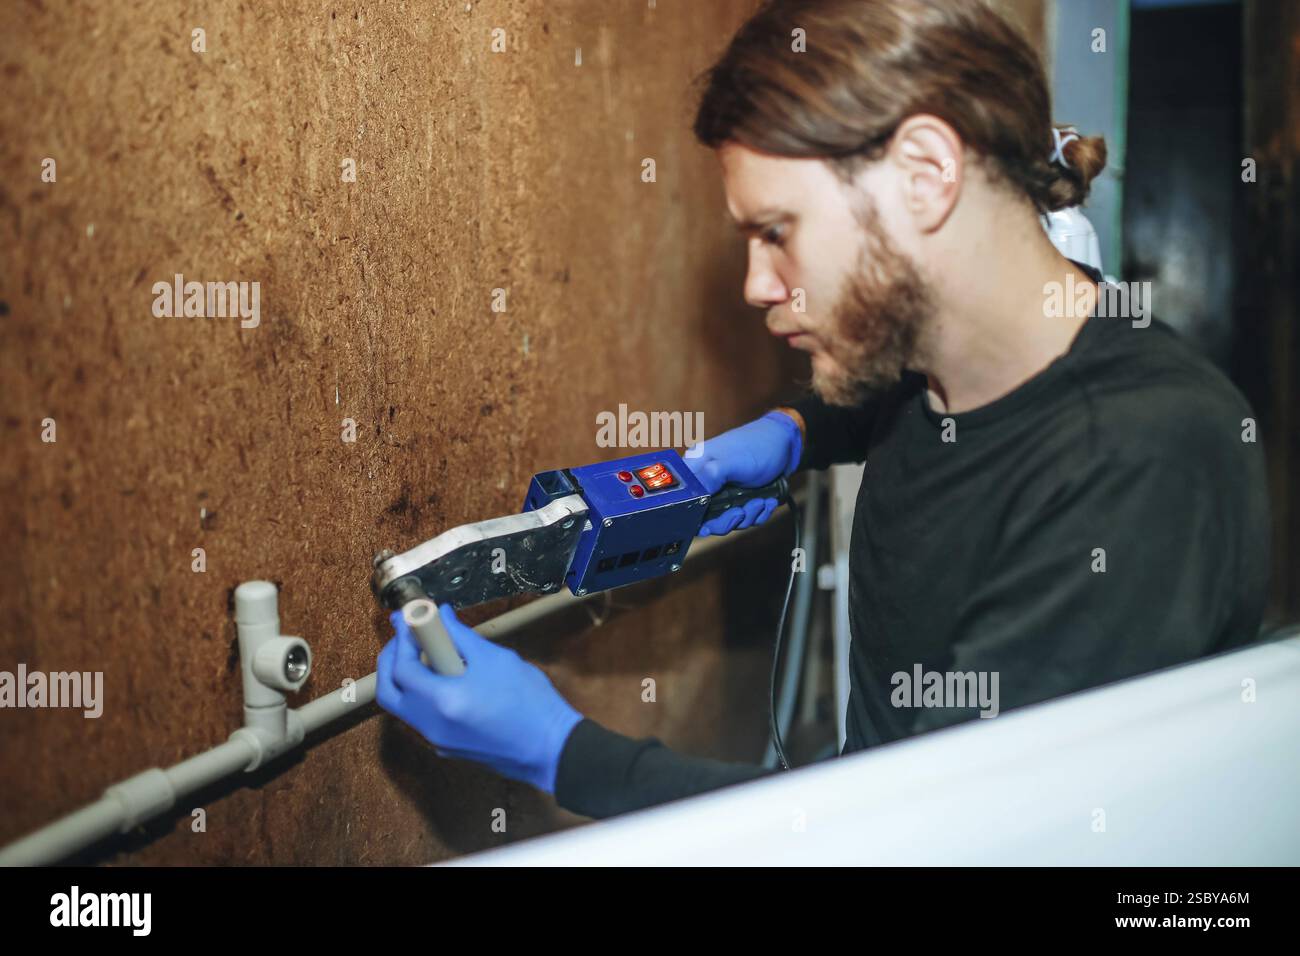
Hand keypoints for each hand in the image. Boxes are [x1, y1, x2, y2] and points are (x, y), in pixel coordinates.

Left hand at [376, 604, 583, 792]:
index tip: (408, 620)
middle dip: (391, 661)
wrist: (550, 748)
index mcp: (442, 702)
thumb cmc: (529, 704)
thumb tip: (441, 617)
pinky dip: (422, 695)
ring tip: (424, 654)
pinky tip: (443, 679)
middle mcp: (432, 726)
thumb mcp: (495, 659)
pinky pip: (422, 718)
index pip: (402, 669)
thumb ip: (461, 636)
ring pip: (404, 707)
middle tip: (404, 638)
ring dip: (405, 679)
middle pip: (389, 693)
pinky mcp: (448, 747)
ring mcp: (438, 741)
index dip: (402, 641)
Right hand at [684, 410, 800, 535]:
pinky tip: (767, 501)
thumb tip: (691, 496)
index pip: (683, 500)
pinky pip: (744, 516)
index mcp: (696, 469)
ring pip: (727, 519)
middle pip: (705, 516)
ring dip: (747, 515)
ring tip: (760, 501)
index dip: (694, 515)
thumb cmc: (758, 446)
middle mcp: (707, 481)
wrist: (786, 444)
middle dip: (728, 519)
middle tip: (742, 511)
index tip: (710, 522)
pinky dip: (757, 514)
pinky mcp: (740, 497)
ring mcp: (724, 491)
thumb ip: (710, 476)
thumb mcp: (732, 461)